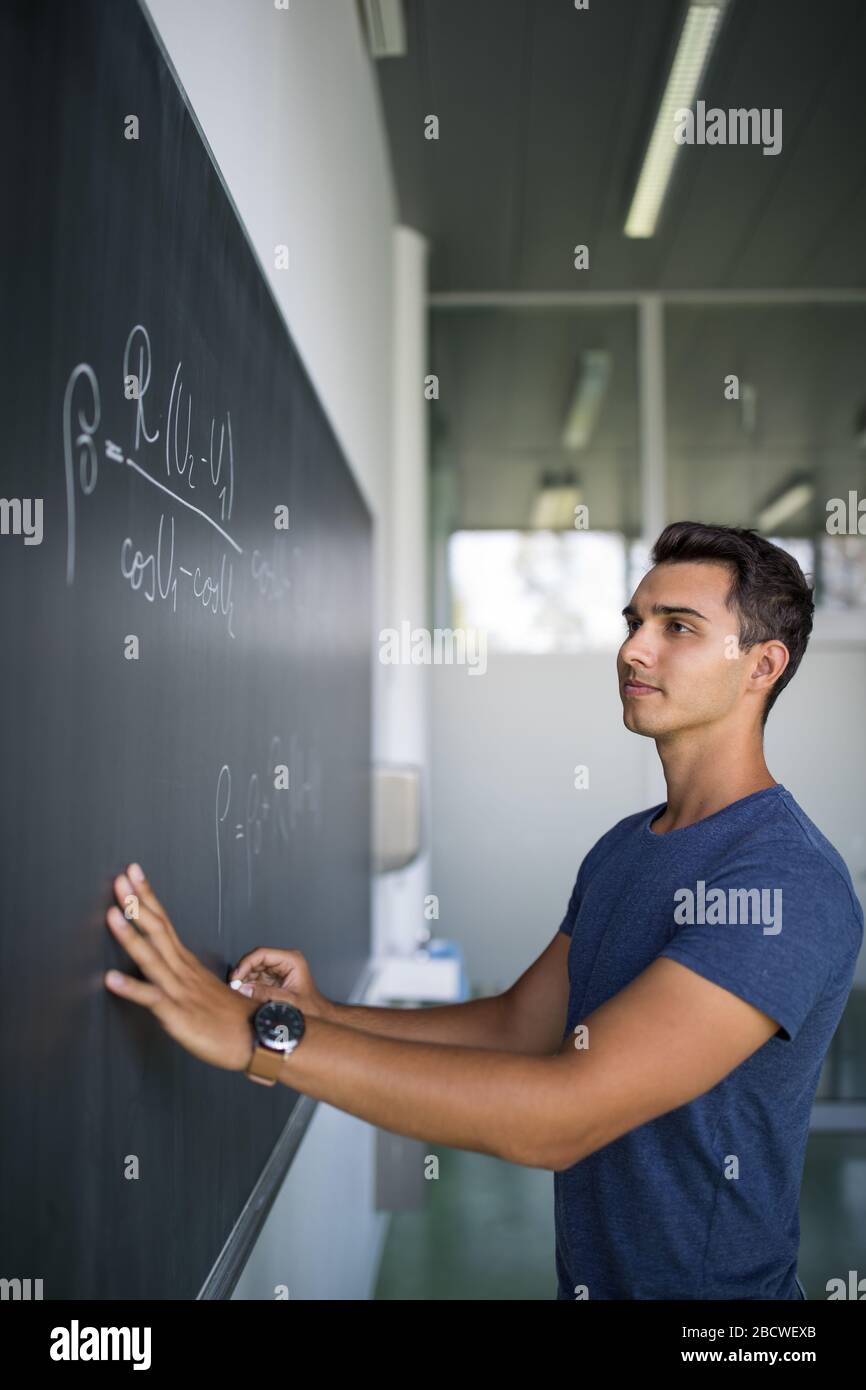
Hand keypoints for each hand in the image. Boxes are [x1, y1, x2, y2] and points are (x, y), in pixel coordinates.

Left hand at [104, 863, 260, 1073]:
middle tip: (121, 879)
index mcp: (186, 961)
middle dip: (138, 904)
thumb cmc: (229, 1017)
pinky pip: (151, 998)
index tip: (133, 873)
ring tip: (112, 914)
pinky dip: (131, 988)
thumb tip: (165, 961)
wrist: (255, 1037)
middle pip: (158, 929)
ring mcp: (180, 990)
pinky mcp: (177, 1014)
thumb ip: (182, 973)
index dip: (148, 897)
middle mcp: (182, 969)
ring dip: (131, 935)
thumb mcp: (202, 987)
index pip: (164, 921)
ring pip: (153, 957)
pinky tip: (110, 979)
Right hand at [229, 947, 332, 1020]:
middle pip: (256, 959)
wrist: (318, 1016)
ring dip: (244, 978)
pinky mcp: (273, 978)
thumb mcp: (289, 1002)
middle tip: (233, 985)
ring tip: (237, 990)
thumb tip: (245, 989)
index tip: (236, 976)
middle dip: (243, 972)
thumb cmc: (310, 1008)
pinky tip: (243, 993)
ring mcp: (278, 969)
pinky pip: (255, 977)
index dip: (246, 963)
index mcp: (291, 960)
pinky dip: (248, 984)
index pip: (262, 953)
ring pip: (253, 968)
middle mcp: (284, 961)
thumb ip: (267, 995)